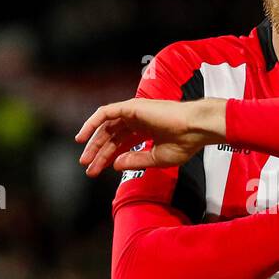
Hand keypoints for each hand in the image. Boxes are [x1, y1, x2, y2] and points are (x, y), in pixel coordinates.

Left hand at [75, 98, 226, 176]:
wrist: (196, 129)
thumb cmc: (185, 142)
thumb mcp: (156, 158)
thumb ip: (135, 160)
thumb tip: (115, 164)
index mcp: (146, 130)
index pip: (120, 144)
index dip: (107, 158)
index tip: (97, 171)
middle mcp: (138, 119)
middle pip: (111, 136)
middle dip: (98, 152)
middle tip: (88, 168)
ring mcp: (133, 112)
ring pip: (106, 126)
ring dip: (94, 142)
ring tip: (85, 158)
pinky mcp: (131, 107)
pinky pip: (105, 113)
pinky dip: (92, 123)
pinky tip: (83, 138)